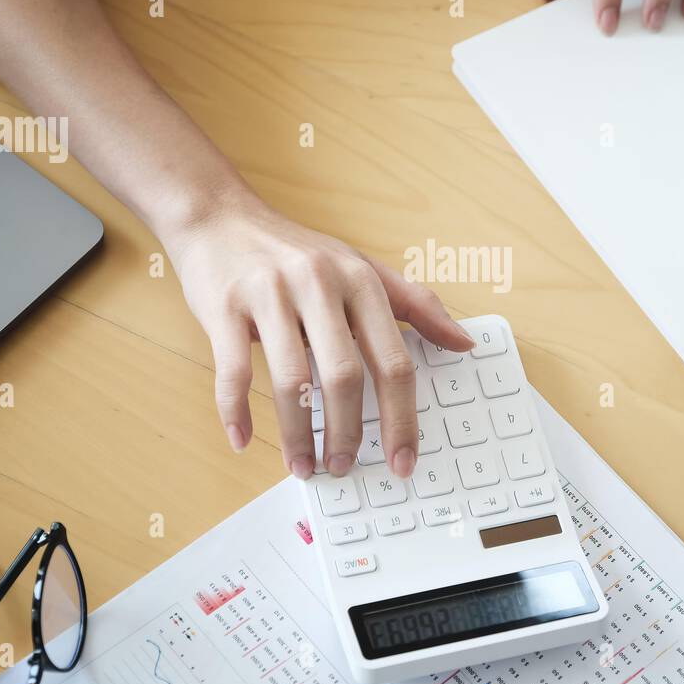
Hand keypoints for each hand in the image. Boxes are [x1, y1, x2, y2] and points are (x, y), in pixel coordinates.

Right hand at [165, 196, 473, 480]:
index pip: (393, 361)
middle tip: (345, 467)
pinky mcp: (224, 305)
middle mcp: (319, 283)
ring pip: (292, 380)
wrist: (219, 217)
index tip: (403, 460)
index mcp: (360, 280)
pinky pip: (234, 371)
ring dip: (298, 434)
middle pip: (344, 375)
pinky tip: (245, 439)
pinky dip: (237, 412)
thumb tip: (464, 342)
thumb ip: (415, 305)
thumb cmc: (297, 253)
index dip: (401, 418)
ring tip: (303, 464)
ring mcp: (269, 293)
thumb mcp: (361, 269)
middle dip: (347, 433)